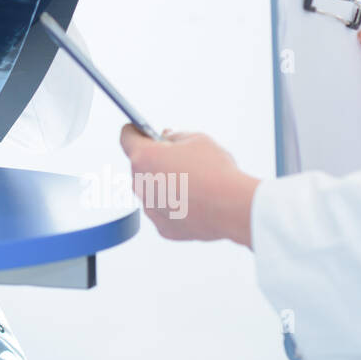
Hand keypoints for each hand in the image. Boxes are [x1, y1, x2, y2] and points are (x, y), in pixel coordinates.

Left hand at [119, 125, 260, 247]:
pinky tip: (195, 203)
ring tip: (192, 183)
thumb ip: (175, 137)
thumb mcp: (197, 139)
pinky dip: (175, 207)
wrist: (234, 207)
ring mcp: (150, 208)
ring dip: (164, 185)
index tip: (142, 131)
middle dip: (155, 160)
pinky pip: (164, 212)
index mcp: (144, 157)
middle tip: (176, 159)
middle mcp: (140, 183)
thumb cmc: (216, 170)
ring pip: (151, 191)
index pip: (127, 138)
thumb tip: (166, 138)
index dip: (135, 132)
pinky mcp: (163, 228)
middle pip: (140, 166)